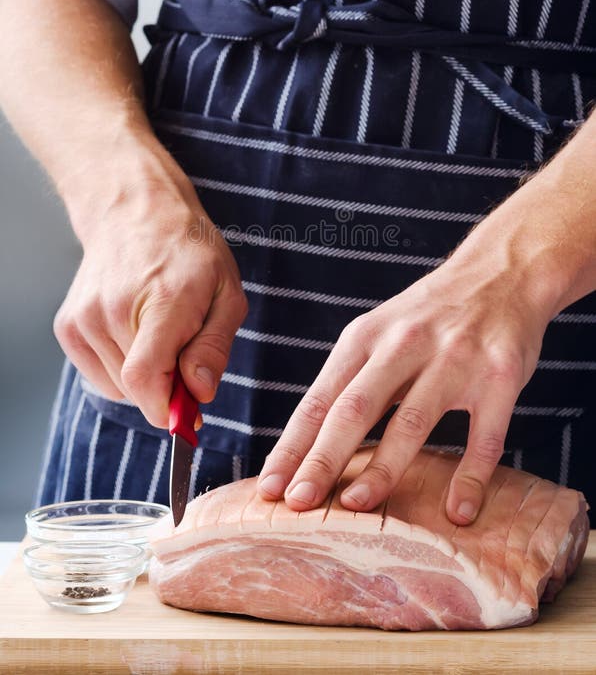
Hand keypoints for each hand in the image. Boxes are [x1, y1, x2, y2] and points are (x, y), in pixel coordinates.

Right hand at [53, 140, 246, 428]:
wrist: (136, 213)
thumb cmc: (189, 253)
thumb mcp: (227, 293)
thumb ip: (215, 347)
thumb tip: (198, 395)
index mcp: (162, 302)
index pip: (145, 379)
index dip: (167, 409)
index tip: (189, 411)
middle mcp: (114, 311)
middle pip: (136, 390)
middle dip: (166, 388)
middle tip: (184, 353)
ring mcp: (85, 319)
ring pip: (118, 388)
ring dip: (144, 377)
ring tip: (158, 333)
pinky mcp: (69, 327)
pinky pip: (99, 376)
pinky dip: (121, 369)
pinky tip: (135, 334)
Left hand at [255, 160, 585, 525]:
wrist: (500, 272)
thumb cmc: (428, 316)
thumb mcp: (378, 332)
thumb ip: (349, 382)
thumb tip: (305, 447)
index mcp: (365, 337)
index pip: (319, 399)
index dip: (292, 445)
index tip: (269, 487)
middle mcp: (405, 345)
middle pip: (355, 408)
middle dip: (323, 458)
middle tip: (298, 501)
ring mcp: (454, 359)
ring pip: (411, 422)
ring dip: (383, 468)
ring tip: (357, 506)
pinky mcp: (499, 376)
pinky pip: (485, 436)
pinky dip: (470, 477)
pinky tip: (457, 512)